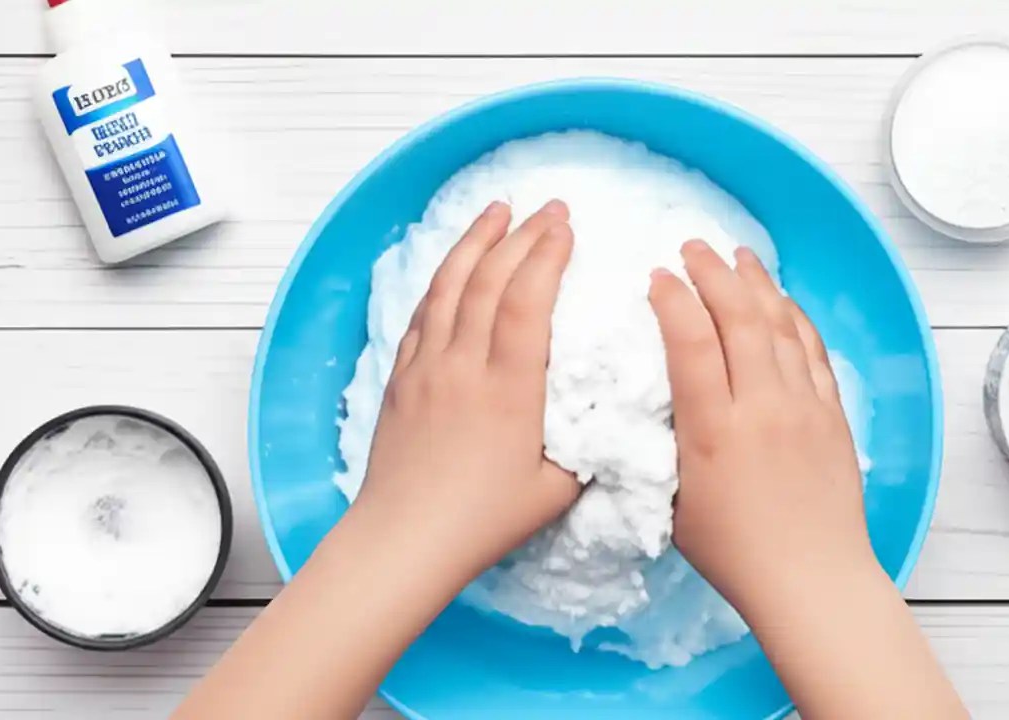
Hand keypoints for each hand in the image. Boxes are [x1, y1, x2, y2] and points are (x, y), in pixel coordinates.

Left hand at [352, 199, 580, 584]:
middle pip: (489, 280)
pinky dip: (441, 280)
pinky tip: (453, 267)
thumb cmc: (484, 521)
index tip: (566, 227)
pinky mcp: (400, 378)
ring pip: (449, 286)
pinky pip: (421, 314)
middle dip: (521, 236)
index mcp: (508, 387)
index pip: (527, 300)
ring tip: (496, 211)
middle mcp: (463, 365)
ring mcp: (426, 367)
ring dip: (474, 242)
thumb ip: (586, 446)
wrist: (405, 538)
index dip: (547, 255)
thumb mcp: (556, 490)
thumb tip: (608, 415)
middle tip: (547, 208)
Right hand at [649, 240, 874, 611]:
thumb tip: (644, 409)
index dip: (672, 301)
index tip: (657, 278)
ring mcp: (803, 408)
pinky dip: (794, 317)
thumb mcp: (673, 505)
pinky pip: (813, 350)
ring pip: (779, 326)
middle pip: (738, 319)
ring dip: (755, 284)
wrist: (811, 578)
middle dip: (712, 274)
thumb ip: (661, 450)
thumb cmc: (734, 552)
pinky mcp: (831, 415)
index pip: (690, 344)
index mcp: (713, 432)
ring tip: (736, 256)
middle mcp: (762, 409)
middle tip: (691, 248)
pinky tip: (781, 300)